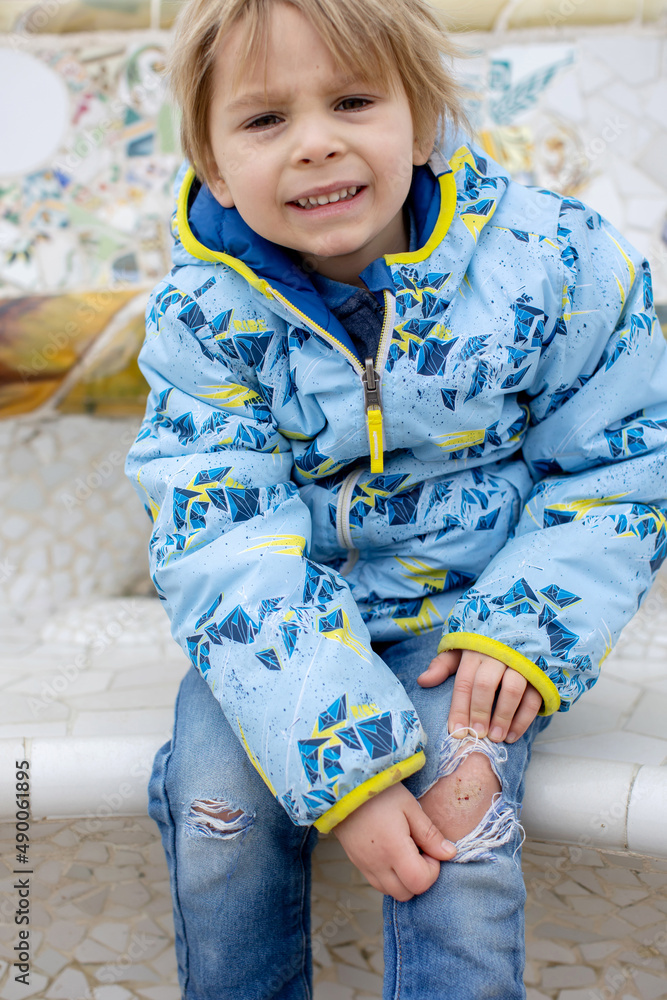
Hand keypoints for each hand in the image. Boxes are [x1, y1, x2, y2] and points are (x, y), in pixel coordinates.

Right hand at [332, 782, 455, 900]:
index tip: (429, 850)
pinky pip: (377, 882)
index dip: (432, 870)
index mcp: (393, 850)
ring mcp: (364, 866)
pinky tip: (391, 852)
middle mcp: (377, 864)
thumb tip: (449, 854)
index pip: (420, 882)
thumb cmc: (379, 793)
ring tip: (405, 852)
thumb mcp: (409, 806)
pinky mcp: (356, 862)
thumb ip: (429, 834)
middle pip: (406, 894)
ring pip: (390, 891)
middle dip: (419, 878)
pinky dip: (389, 876)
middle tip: (419, 851)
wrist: (343, 787)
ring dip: (403, 880)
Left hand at [417, 649, 542, 742]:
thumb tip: (422, 681)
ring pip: (511, 691)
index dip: (459, 707)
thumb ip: (443, 665)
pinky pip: (533, 698)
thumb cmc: (485, 647)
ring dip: (502, 717)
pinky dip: (523, 719)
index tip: (456, 730)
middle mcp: (498, 654)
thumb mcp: (461, 650)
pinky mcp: (540, 673)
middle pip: (485, 685)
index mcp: (475, 650)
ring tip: (494, 738)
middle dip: (479, 713)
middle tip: (476, 735)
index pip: (464, 681)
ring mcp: (521, 662)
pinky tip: (511, 735)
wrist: (523, 629)